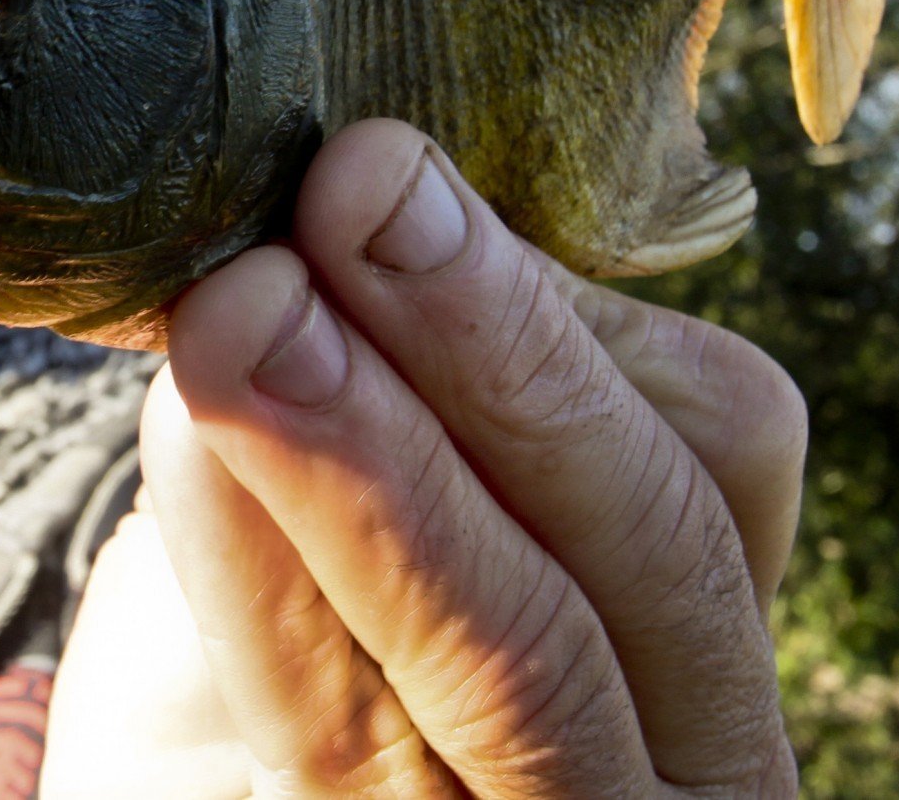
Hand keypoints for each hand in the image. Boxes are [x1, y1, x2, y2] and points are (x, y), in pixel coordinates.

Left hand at [42, 120, 805, 797]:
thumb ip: (409, 366)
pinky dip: (259, 573)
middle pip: (650, 544)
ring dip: (369, 456)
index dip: (555, 298)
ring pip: (518, 653)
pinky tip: (188, 442)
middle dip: (491, 349)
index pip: (713, 441)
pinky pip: (339, 727)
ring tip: (244, 312)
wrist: (185, 787)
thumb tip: (352, 190)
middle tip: (349, 194)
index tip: (391, 162)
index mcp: (692, 604)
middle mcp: (677, 747)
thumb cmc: (310, 610)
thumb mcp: (398, 463)